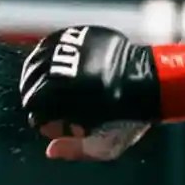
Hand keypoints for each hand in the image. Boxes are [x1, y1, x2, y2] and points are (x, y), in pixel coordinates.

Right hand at [20, 26, 159, 160]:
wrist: (152, 86)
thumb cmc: (130, 118)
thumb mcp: (108, 144)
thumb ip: (77, 151)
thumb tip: (50, 150)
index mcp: (71, 93)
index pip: (35, 102)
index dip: (38, 117)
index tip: (45, 123)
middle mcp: (69, 66)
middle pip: (32, 80)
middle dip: (33, 96)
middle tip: (41, 107)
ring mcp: (73, 47)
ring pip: (37, 59)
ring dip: (35, 76)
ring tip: (45, 88)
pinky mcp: (80, 34)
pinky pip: (51, 43)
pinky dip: (47, 57)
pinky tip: (53, 69)